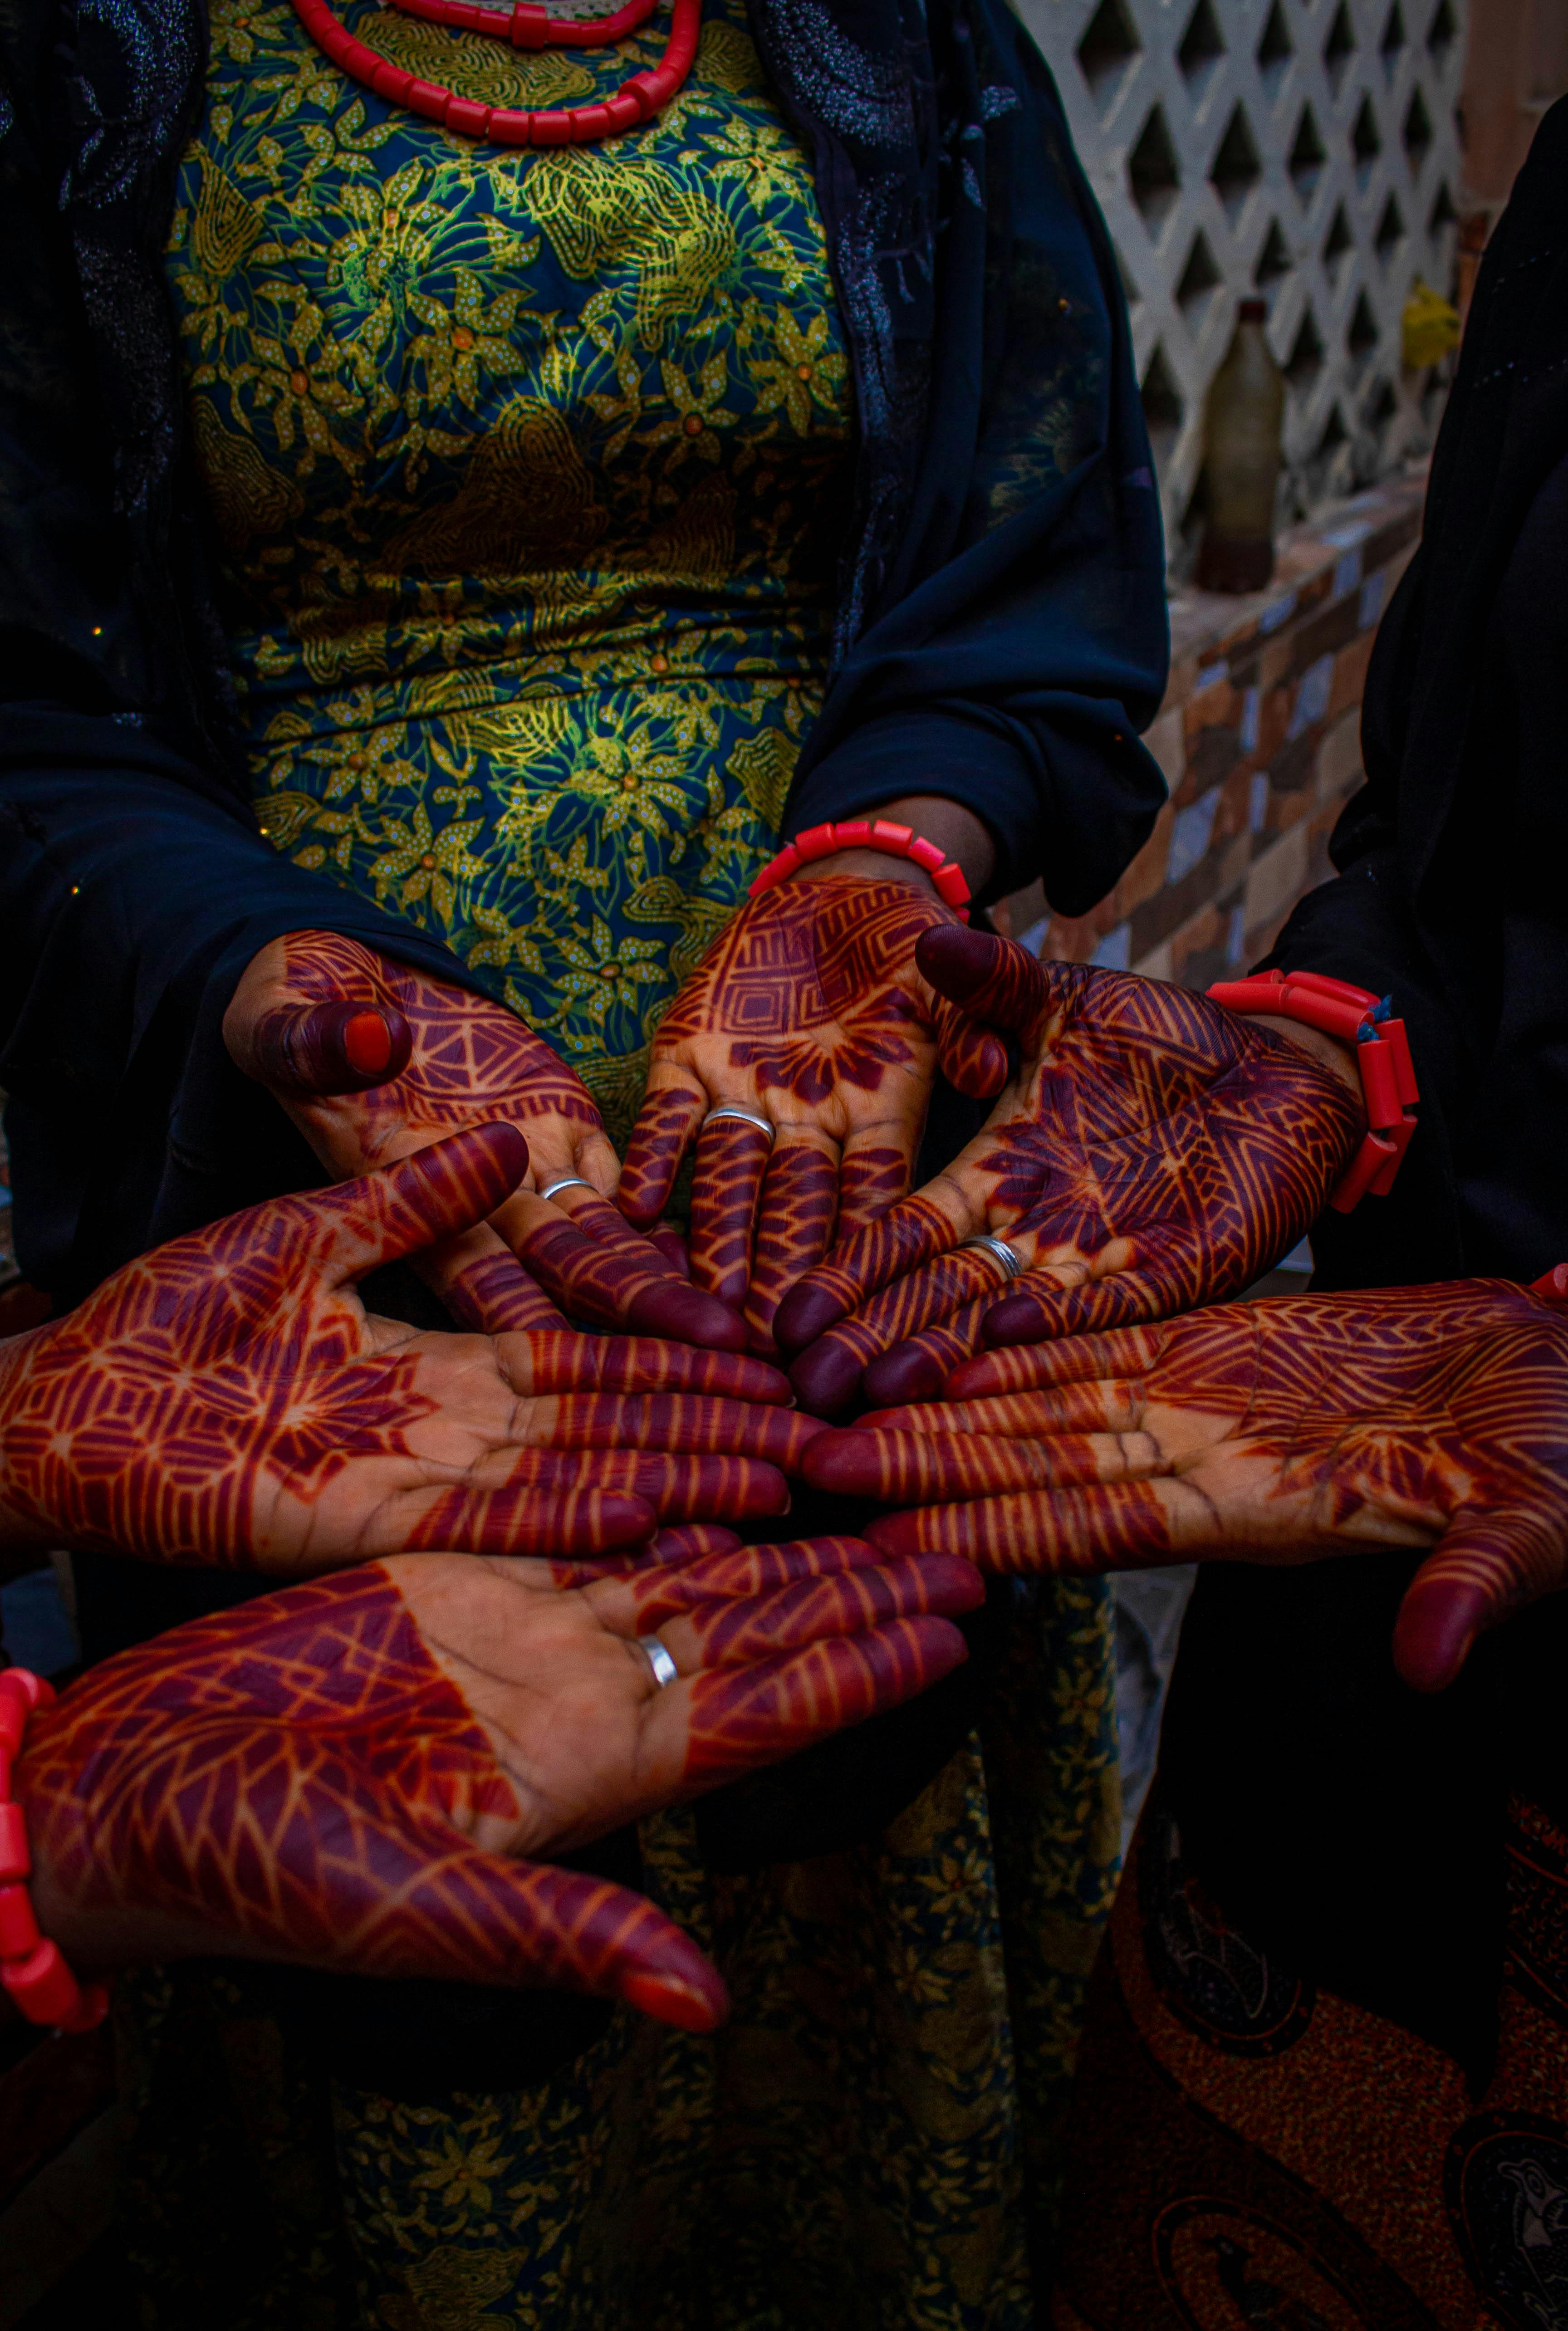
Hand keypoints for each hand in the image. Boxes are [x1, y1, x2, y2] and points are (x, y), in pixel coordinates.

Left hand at [0, 1124, 816, 1570]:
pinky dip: (568, 1520)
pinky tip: (649, 1516)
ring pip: (570, 1472)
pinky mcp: (364, 1517)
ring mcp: (411, 1469)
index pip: (585, 1339)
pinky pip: (488, 1521)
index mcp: (440, 1346)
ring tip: (777, 1478)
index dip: (671, 1340)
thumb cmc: (174, 1308)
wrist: (69, 1392)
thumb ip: (414, 1192)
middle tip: (816, 1425)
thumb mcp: (309, 1228)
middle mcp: (447, 1416)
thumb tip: (510, 1136)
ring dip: (672, 1478)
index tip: (755, 1337)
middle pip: (605, 1416)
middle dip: (710, 1423)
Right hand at [18, 1530, 979, 2026]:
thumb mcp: (422, 1915)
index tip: (958, 1625)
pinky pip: (596, 1517)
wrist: (145, 1788)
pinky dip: (672, 1485)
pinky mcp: (470, 1573)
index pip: (762, 1717)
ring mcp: (529, 1631)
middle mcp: (580, 1699)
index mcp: (589, 1777)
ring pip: (690, 1567)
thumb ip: (569, 1940)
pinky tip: (741, 1454)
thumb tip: (706, 2009)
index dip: (861, 1671)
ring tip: (877, 1479)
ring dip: (786, 1530)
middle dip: (857, 1586)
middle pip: (753, 1631)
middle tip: (964, 1531)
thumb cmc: (264, 1868)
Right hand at [225, 930, 742, 1349]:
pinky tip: (739, 1265)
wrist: (330, 974)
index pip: (478, 1283)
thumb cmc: (287, 1004)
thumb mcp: (281, 1014)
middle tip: (735, 1388)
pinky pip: (627, 1186)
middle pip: (569, 1289)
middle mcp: (471, 1210)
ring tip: (762, 1355)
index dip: (538, 1331)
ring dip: (679, 1298)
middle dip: (646, 1339)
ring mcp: (523, 1175)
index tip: (603, 1387)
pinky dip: (675, 1224)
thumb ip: (314, 1041)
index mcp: (391, 1202)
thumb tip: (369, 1041)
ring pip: (611, 1250)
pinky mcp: (563, 1128)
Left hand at [618, 875, 1006, 1356]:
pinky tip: (629, 1208)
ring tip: (696, 1308)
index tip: (862, 1324)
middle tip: (766, 1355)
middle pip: (795, 1216)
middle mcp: (808, 1126)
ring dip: (713, 1245)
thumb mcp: (950, 979)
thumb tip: (994, 1075)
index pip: (875, 1202)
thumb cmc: (907, 940)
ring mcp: (745, 1095)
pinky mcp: (686, 1056)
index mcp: (881, 1117)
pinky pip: (664, 1117)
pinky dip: (648, 1159)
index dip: (867, 1261)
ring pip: (726, 1185)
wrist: (837, 886)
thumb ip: (972, 1023)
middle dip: (781, 1282)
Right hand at [776, 927, 1362, 1413]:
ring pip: (1004, 1318)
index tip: (785, 1312)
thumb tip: (930, 940)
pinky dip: (1056, 1324)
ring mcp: (1102, 1256)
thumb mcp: (1063, 1000)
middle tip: (806, 1389)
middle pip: (935, 1292)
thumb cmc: (1159, 1039)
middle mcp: (1034, 1228)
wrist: (1276, 1069)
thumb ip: (994, 985)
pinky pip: (1109, 1306)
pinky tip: (1000, 1338)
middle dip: (871, 1339)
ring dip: (944, 1353)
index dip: (846, 1271)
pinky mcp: (1178, 1269)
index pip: (902, 1231)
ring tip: (883, 1388)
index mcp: (995, 1170)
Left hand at [801, 1277, 1567, 1691]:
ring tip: (828, 1405)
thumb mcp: (1536, 1528)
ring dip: (936, 1407)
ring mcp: (1202, 1396)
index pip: (1091, 1527)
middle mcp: (1202, 1460)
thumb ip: (1473, 1588)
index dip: (987, 1533)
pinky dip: (1016, 1339)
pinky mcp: (1220, 1335)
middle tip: (796, 1467)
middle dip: (914, 1469)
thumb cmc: (1563, 1464)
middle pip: (1027, 1464)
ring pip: (1040, 1401)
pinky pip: (1097, 1337)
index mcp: (1255, 1509)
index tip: (883, 1544)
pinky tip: (935, 1333)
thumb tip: (1427, 1663)